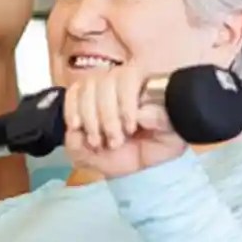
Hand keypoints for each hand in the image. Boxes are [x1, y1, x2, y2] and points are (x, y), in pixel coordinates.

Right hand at [63, 66, 187, 178]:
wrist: (136, 166)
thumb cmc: (155, 147)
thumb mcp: (172, 139)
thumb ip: (165, 122)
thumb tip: (144, 113)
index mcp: (143, 84)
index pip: (128, 76)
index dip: (126, 102)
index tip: (130, 128)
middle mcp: (117, 82)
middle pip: (103, 83)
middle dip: (107, 118)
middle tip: (115, 142)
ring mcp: (96, 91)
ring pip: (84, 89)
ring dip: (90, 120)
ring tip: (98, 143)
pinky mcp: (79, 103)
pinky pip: (70, 97)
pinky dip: (71, 113)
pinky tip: (78, 129)